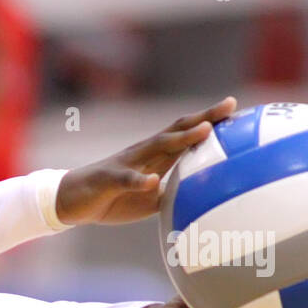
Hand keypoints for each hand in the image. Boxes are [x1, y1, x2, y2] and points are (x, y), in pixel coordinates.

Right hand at [55, 96, 237, 224]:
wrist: (71, 200)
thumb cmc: (114, 197)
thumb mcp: (151, 198)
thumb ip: (175, 193)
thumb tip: (204, 201)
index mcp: (155, 156)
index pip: (186, 133)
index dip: (210, 121)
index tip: (236, 110)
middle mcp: (144, 152)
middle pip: (177, 130)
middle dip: (204, 118)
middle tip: (229, 106)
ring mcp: (127, 163)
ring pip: (157, 146)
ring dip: (181, 138)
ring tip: (204, 131)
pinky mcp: (109, 179)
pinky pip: (126, 179)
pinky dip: (139, 180)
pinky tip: (151, 181)